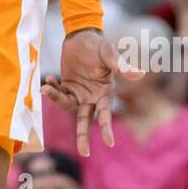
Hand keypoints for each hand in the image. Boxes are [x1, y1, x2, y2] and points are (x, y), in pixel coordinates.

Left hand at [41, 29, 144, 155]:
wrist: (81, 36)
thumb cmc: (98, 45)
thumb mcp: (108, 53)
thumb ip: (121, 65)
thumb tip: (141, 73)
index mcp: (105, 92)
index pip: (106, 114)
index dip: (107, 128)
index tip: (110, 143)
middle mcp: (92, 96)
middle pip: (86, 120)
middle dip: (83, 136)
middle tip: (84, 153)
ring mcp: (79, 93)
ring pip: (67, 106)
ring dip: (56, 99)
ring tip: (46, 88)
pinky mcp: (67, 86)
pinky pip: (59, 94)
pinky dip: (52, 90)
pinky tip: (48, 79)